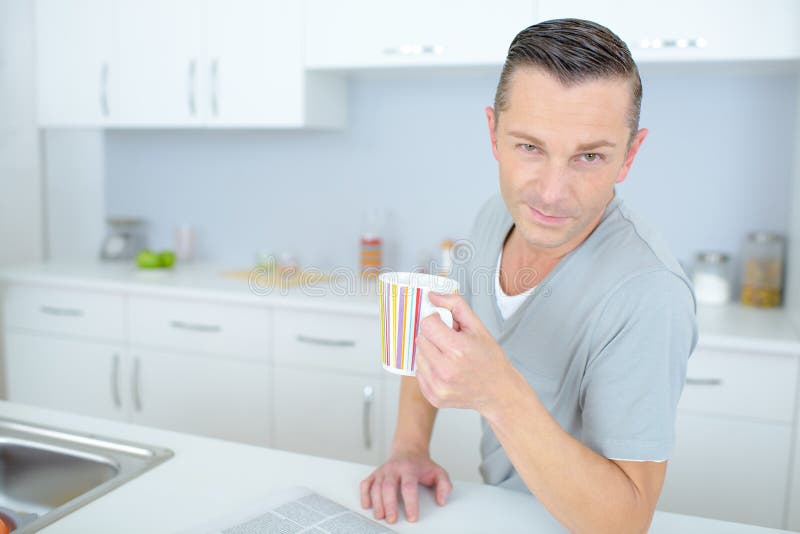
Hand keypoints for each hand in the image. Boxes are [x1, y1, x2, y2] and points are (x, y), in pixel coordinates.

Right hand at [360, 447, 451, 523]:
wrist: (408, 450)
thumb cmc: (422, 465)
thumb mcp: (438, 472)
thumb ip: (444, 486)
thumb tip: (441, 501)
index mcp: (410, 468)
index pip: (409, 487)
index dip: (410, 503)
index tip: (412, 517)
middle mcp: (394, 468)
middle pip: (389, 487)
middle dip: (389, 504)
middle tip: (392, 519)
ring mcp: (383, 471)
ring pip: (376, 487)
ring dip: (377, 503)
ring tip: (381, 516)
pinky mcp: (375, 474)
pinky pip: (366, 483)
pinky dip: (364, 495)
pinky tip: (367, 505)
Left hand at [415, 292, 514, 414]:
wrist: (499, 391)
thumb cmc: (490, 359)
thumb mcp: (478, 326)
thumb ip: (455, 305)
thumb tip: (432, 296)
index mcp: (457, 350)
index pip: (427, 324)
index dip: (436, 321)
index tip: (445, 325)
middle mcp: (445, 370)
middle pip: (422, 339)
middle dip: (434, 336)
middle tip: (451, 342)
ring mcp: (438, 386)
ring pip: (418, 355)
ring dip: (430, 352)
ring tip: (449, 356)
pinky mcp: (433, 396)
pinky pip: (419, 372)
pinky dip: (428, 367)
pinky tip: (445, 368)